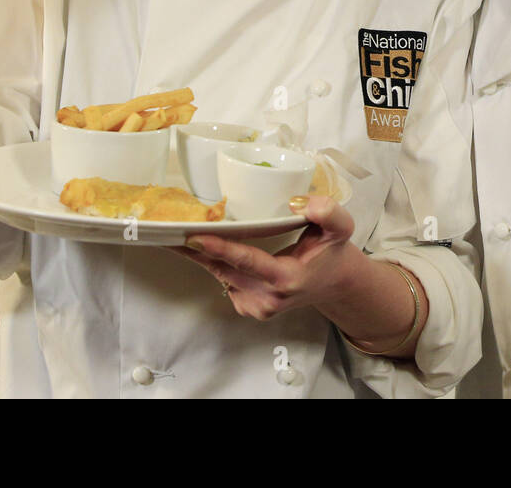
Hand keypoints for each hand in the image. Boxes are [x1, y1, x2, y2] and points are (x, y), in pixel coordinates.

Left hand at [171, 195, 358, 319]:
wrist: (334, 283)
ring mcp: (256, 307)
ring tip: (177, 235)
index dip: (220, 248)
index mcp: (287, 279)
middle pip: (223, 269)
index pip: (247, 261)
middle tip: (169, 229)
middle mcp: (268, 298)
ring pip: (220, 275)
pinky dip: (215, 263)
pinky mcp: (248, 307)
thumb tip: (298, 202)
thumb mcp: (341, 227)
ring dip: (200, 255)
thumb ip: (327, 211)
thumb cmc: (332, 253)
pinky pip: (224, 281)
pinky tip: (209, 248)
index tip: (195, 237)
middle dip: (196, 249)